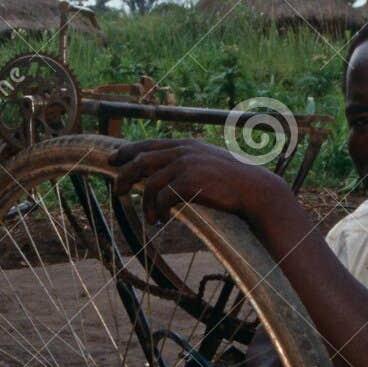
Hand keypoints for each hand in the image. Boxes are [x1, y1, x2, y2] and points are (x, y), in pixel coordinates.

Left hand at [111, 139, 288, 225]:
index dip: (127, 151)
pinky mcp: (190, 182)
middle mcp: (183, 151)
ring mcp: (186, 165)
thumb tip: (167, 173)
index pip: (148, 145)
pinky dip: (159, 211)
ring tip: (152, 219)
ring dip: (146, 205)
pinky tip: (162, 221)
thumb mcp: (208, 163)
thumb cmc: (233, 181)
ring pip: (150, 184)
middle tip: (117, 192)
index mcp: (186, 145)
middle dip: (125, 176)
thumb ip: (188, 162)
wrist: (254, 190)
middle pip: (141, 161)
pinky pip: (163, 198)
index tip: (113, 159)